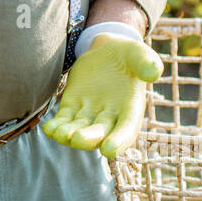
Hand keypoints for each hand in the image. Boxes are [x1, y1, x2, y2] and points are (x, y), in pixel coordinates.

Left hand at [42, 33, 162, 156]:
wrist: (108, 50)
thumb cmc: (129, 55)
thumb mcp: (140, 54)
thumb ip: (147, 63)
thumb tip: (152, 73)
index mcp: (131, 109)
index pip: (126, 130)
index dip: (119, 141)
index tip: (108, 150)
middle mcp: (110, 117)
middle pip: (99, 133)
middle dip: (88, 138)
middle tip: (77, 139)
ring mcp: (89, 113)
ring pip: (79, 129)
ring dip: (68, 134)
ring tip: (58, 133)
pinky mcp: (72, 105)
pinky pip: (64, 119)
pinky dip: (56, 125)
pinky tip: (48, 128)